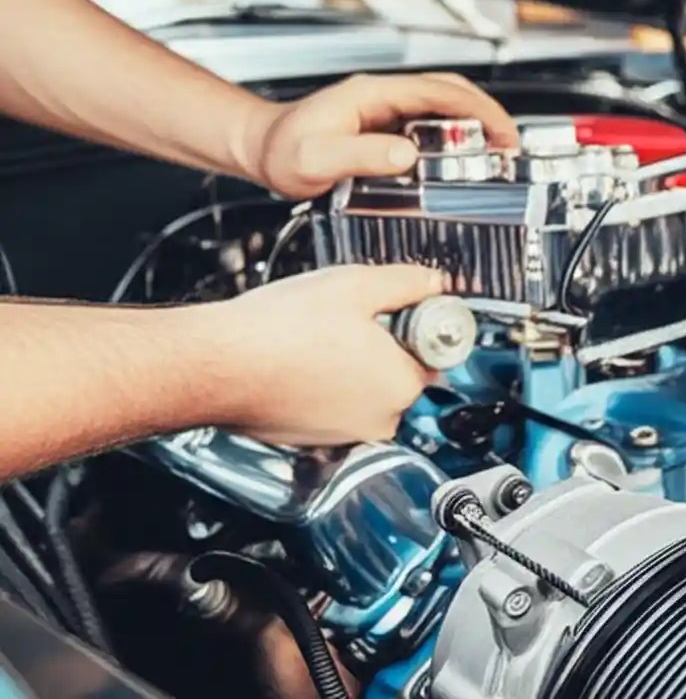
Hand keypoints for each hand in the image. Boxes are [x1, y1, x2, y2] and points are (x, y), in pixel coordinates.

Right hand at [199, 264, 443, 445]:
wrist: (215, 364)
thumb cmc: (279, 331)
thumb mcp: (357, 285)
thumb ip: (407, 283)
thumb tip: (432, 283)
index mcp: (401, 385)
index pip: (432, 355)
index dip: (416, 326)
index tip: (396, 311)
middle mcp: (380, 420)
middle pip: (399, 374)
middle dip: (382, 346)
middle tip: (348, 319)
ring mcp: (345, 434)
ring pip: (364, 391)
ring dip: (350, 366)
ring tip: (316, 338)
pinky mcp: (312, 439)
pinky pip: (331, 407)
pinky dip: (321, 385)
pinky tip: (299, 360)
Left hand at [243, 72, 518, 198]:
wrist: (261, 150)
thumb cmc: (282, 152)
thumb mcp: (316, 160)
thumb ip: (361, 156)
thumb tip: (406, 155)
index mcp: (373, 95)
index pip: (441, 92)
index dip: (479, 111)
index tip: (502, 134)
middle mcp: (384, 96)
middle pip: (452, 93)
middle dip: (488, 116)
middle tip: (511, 147)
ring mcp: (386, 110)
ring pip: (445, 107)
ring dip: (475, 126)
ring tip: (497, 154)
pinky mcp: (386, 127)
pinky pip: (431, 124)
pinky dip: (456, 138)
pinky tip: (463, 160)